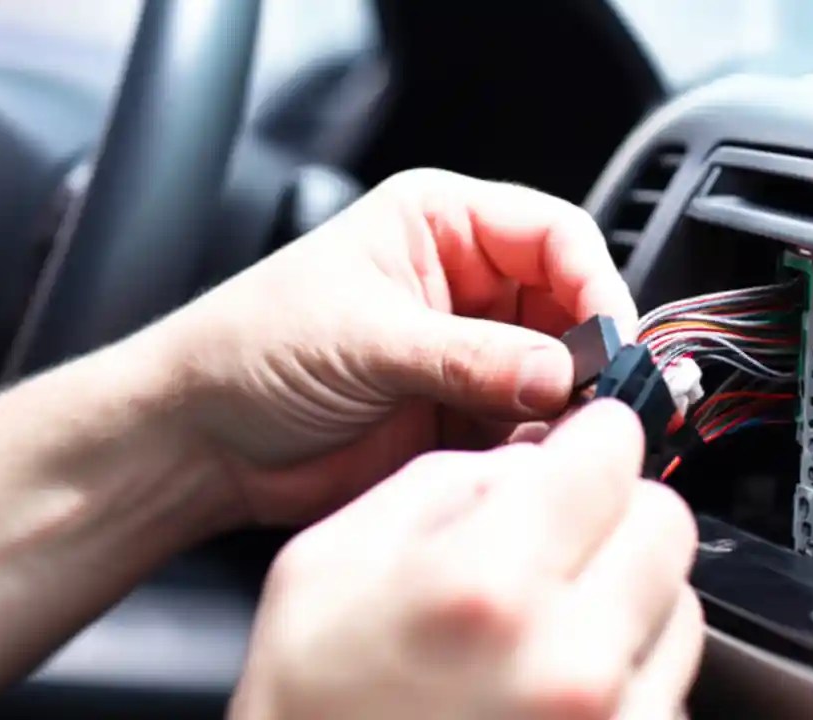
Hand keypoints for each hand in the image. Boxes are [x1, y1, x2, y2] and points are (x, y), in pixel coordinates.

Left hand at [142, 169, 637, 524]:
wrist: (201, 439)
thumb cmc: (252, 349)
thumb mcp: (367, 338)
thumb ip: (472, 356)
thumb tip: (563, 370)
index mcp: (439, 224)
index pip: (554, 234)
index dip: (593, 281)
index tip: (611, 338)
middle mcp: (462, 283)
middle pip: (566, 304)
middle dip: (586, 350)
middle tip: (599, 398)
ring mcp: (465, 351)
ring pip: (555, 370)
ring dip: (565, 402)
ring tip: (561, 433)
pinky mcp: (460, 414)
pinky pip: (527, 423)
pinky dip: (538, 442)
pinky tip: (526, 457)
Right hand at [229, 401, 703, 719]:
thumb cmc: (312, 701)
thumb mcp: (333, 555)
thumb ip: (451, 481)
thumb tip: (540, 459)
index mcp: (486, 582)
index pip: (613, 453)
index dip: (592, 439)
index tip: (580, 450)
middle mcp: (568, 659)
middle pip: (666, 522)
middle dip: (615, 512)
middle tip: (559, 539)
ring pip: (680, 602)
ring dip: (626, 592)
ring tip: (546, 625)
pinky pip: (672, 682)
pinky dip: (628, 666)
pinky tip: (556, 681)